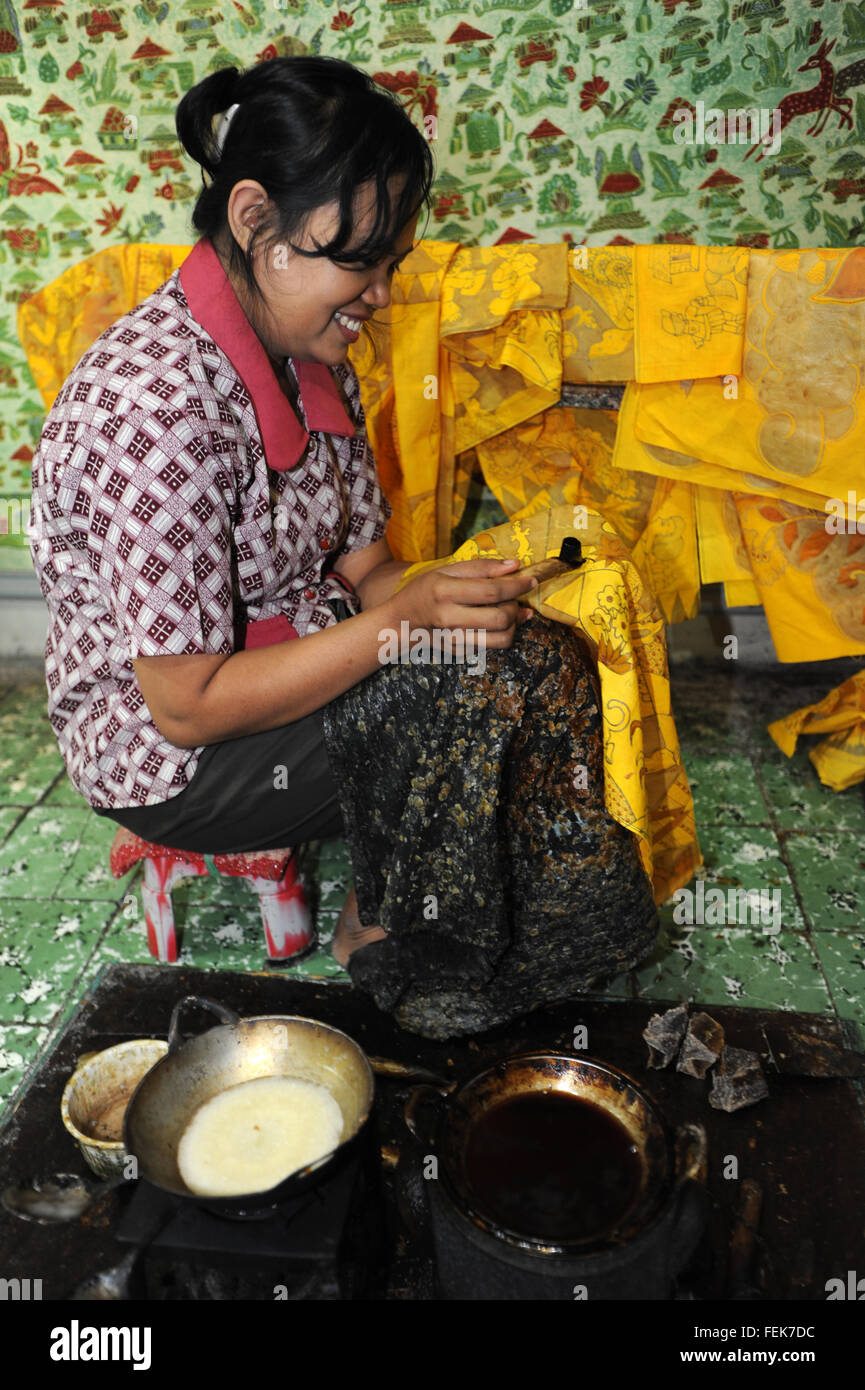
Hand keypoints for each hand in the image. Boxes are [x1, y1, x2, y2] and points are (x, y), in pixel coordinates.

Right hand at [381, 557, 535, 652]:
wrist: (403, 621)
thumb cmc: (426, 590)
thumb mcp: (446, 570)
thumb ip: (480, 567)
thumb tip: (515, 566)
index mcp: (445, 591)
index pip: (491, 590)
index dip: (517, 586)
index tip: (531, 580)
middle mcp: (450, 618)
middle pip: (500, 617)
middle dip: (515, 606)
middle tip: (513, 598)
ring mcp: (455, 639)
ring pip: (501, 638)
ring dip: (513, 624)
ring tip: (508, 612)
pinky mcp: (460, 652)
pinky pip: (493, 646)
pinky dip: (502, 633)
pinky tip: (496, 622)